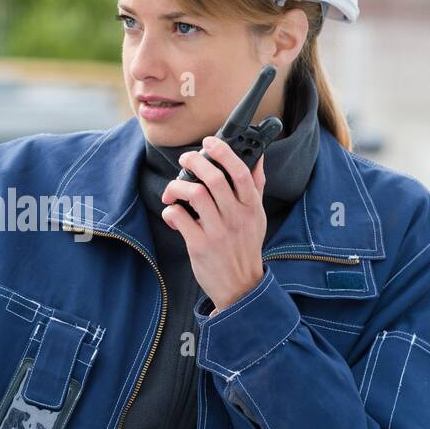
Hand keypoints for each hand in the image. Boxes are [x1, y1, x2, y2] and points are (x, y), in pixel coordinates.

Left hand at [160, 136, 266, 313]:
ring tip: (173, 190)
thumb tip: (258, 157)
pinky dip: (170, 210)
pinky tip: (172, 212)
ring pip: (194, 194)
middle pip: (214, 178)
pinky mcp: (199, 245)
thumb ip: (257, 186)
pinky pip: (179, 217)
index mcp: (251, 207)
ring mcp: (217, 232)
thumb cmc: (246, 247)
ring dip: (177, 186)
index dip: (224, 152)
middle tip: (185, 159)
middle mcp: (236, 217)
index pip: (240, 172)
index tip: (210, 142)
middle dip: (195, 162)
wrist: (240, 286)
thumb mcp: (258, 216)